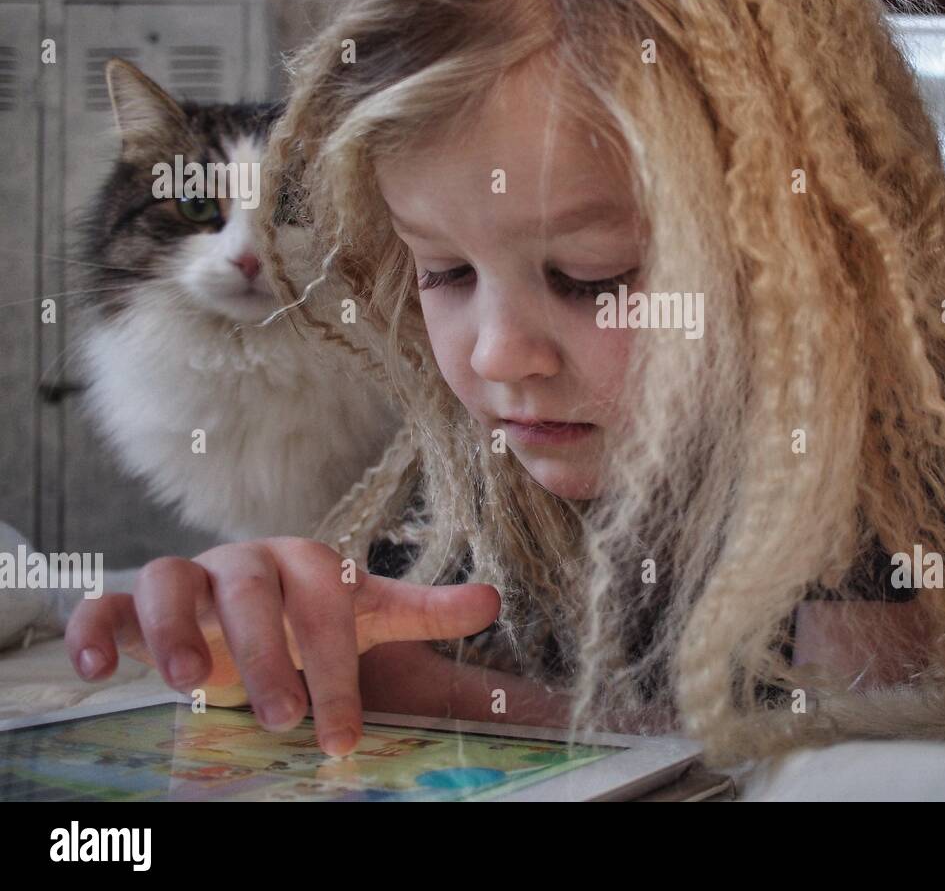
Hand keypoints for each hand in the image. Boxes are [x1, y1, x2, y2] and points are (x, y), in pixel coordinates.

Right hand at [64, 537, 499, 756]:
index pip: (325, 602)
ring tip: (186, 685)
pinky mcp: (134, 602)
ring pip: (171, 582)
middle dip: (267, 654)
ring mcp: (188, 578)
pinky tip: (96, 671)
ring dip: (175, 630)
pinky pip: (107, 603)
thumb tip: (494, 599)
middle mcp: (245, 563)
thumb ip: (423, 609)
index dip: (337, 667)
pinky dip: (94, 627)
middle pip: (252, 593)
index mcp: (305, 563)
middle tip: (284, 717)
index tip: (342, 737)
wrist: (241, 605)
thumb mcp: (364, 615)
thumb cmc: (308, 614)